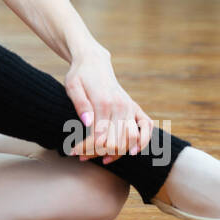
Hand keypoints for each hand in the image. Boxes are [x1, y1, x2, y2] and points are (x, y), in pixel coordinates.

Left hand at [62, 47, 154, 163]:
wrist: (93, 62)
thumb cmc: (79, 76)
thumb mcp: (72, 86)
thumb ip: (80, 104)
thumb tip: (88, 122)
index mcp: (104, 102)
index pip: (99, 135)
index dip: (87, 148)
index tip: (74, 152)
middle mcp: (121, 105)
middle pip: (114, 141)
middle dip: (97, 152)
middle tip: (81, 156)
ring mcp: (130, 107)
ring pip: (130, 139)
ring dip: (116, 153)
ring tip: (100, 158)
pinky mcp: (136, 107)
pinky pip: (147, 127)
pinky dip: (143, 141)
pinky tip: (132, 152)